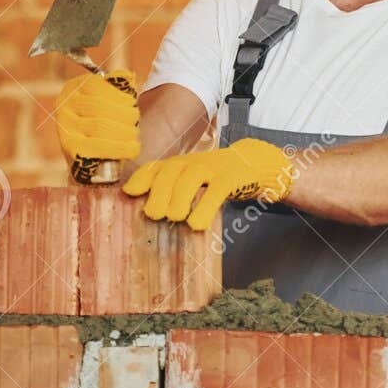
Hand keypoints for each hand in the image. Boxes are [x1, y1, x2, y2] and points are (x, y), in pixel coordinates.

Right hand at [54, 69, 139, 167]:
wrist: (88, 161)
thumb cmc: (103, 126)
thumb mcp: (108, 101)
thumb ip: (117, 87)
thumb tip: (128, 75)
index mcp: (73, 89)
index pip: (95, 85)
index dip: (118, 94)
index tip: (132, 104)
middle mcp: (63, 106)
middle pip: (99, 106)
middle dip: (124, 114)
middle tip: (135, 122)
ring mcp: (65, 128)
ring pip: (100, 126)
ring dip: (125, 131)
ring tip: (134, 135)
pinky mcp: (70, 149)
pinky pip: (99, 147)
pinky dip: (120, 148)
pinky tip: (132, 149)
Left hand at [122, 137, 294, 230]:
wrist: (259, 163)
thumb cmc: (221, 177)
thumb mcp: (197, 180)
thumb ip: (176, 191)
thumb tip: (149, 211)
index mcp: (184, 163)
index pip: (158, 167)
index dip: (141, 178)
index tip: (128, 193)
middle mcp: (196, 162)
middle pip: (171, 171)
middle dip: (158, 192)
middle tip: (153, 214)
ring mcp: (215, 168)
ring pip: (191, 177)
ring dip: (178, 199)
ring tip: (175, 218)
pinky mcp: (233, 177)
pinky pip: (217, 190)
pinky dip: (205, 207)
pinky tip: (197, 224)